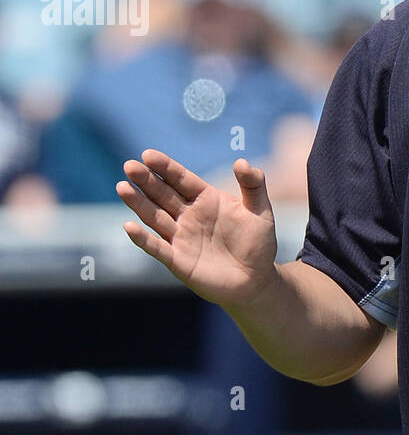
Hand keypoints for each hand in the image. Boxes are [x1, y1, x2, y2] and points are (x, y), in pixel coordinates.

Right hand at [117, 150, 278, 305]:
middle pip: (162, 194)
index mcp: (205, 199)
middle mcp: (188, 215)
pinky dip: (143, 238)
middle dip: (146, 180)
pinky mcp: (177, 260)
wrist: (256, 280)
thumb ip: (253, 185)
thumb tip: (242, 161)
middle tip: (129, 166)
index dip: (165, 167)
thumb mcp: (260, 211)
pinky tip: (129, 226)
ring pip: (154, 216)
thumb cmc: (257, 243)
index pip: (180, 179)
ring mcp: (180, 237)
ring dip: (138, 203)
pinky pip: (157, 247)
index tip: (148, 155)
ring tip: (122, 187)